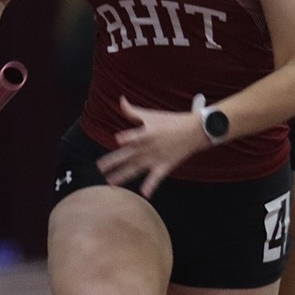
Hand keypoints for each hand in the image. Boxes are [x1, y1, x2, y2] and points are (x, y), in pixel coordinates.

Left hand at [97, 97, 211, 196]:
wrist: (194, 131)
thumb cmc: (171, 121)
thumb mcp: (151, 115)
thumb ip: (133, 111)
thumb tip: (121, 100)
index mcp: (147, 133)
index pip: (136, 135)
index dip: (128, 137)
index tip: (118, 140)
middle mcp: (150, 147)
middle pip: (129, 155)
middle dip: (114, 161)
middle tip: (100, 167)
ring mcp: (156, 158)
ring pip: (137, 168)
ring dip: (123, 176)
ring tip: (110, 182)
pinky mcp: (165, 166)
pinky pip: (156, 178)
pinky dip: (151, 186)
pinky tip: (144, 194)